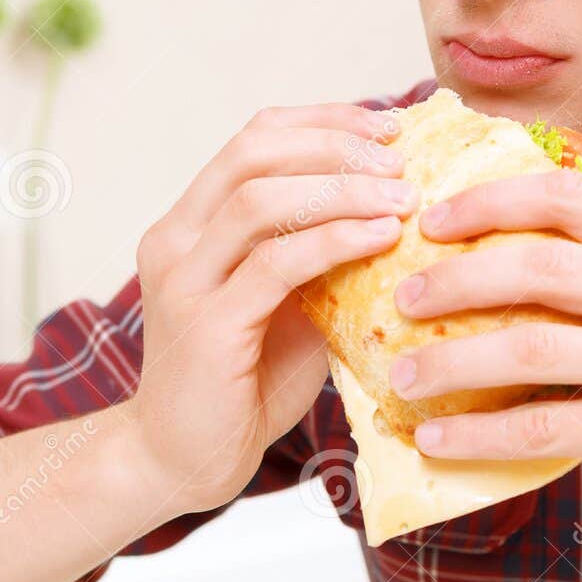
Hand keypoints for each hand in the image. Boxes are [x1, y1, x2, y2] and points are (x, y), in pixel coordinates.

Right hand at [123, 103, 416, 517]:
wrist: (183, 461)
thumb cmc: (246, 383)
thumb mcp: (293, 304)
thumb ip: (326, 258)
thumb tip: (405, 213)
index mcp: (192, 223)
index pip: (255, 138)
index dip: (324, 120)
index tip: (388, 126)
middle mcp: (176, 240)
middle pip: (254, 152)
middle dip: (336, 145)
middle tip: (401, 159)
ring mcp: (184, 281)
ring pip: (260, 201)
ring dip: (342, 189)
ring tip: (402, 197)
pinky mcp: (205, 327)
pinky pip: (275, 265)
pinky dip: (334, 241)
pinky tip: (381, 238)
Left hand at [388, 169, 581, 557]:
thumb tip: (495, 244)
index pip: (568, 195)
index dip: (487, 200)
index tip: (428, 220)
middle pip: (537, 266)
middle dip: (453, 279)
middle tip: (401, 299)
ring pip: (529, 346)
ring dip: (450, 362)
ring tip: (402, 377)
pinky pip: (543, 424)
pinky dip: (480, 432)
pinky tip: (437, 439)